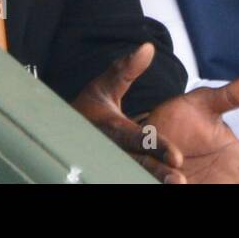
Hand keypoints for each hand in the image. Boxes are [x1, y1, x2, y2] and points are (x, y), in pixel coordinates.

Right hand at [71, 43, 186, 182]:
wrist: (59, 132)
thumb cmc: (88, 108)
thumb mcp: (104, 86)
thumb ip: (126, 69)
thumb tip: (148, 47)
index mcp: (110, 129)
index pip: (136, 138)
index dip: (157, 146)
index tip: (178, 157)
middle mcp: (109, 151)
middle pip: (137, 165)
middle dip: (157, 174)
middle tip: (180, 180)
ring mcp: (106, 166)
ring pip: (131, 176)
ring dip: (152, 182)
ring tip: (177, 187)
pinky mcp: (106, 172)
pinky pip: (123, 178)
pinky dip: (141, 184)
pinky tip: (161, 189)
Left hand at [142, 70, 238, 183]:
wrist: (146, 133)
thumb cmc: (182, 117)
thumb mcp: (207, 103)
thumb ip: (234, 95)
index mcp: (235, 157)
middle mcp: (224, 177)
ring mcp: (203, 185)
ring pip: (227, 195)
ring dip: (230, 194)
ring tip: (229, 189)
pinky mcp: (179, 188)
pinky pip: (186, 192)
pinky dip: (185, 189)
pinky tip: (187, 187)